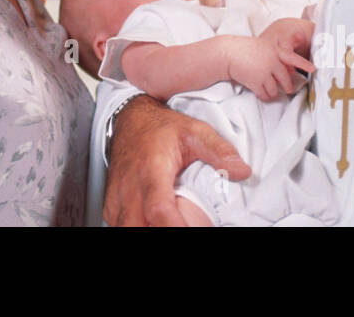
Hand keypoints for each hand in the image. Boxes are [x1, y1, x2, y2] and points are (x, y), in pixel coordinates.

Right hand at [103, 96, 250, 226]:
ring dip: (145, 230)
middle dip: (159, 233)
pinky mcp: (111, 203)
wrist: (130, 119)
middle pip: (136, 226)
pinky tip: (152, 224)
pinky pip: (118, 225)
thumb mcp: (195, 131)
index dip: (173, 227)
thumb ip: (219, 151)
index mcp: (152, 169)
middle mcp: (130, 186)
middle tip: (184, 226)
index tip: (192, 231)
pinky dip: (135, 228)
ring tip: (171, 223)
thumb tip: (242, 172)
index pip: (158, 209)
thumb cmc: (161, 128)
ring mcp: (117, 196)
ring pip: (124, 227)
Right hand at [228, 21, 314, 101]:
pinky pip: (265, 95)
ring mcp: (264, 72)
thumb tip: (289, 69)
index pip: (293, 58)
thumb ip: (276, 55)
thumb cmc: (246, 49)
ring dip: (273, 92)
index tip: (314, 69)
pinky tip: (261, 92)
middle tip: (288, 89)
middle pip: (285, 79)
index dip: (303, 64)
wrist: (228, 53)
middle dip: (287, 86)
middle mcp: (271, 62)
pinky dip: (265, 96)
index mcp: (275, 51)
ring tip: (268, 88)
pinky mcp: (255, 82)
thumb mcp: (264, 46)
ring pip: (276, 90)